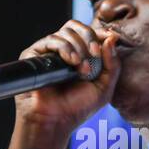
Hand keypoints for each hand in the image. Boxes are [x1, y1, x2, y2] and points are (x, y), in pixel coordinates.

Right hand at [13, 19, 123, 135]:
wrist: (55, 121)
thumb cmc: (77, 108)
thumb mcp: (104, 88)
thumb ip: (112, 64)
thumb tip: (111, 38)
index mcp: (80, 55)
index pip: (89, 33)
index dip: (100, 32)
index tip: (110, 38)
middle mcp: (64, 51)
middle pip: (76, 27)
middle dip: (89, 37)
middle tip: (95, 53)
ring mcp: (49, 52)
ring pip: (65, 32)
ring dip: (78, 47)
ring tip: (82, 68)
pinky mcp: (35, 55)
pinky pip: (50, 40)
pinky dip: (64, 48)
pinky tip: (72, 62)